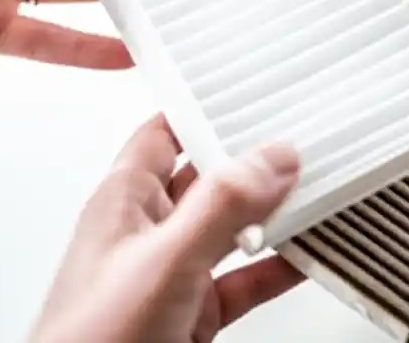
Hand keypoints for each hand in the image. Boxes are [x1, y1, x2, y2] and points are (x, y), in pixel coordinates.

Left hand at [31, 114, 303, 342]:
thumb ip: (219, 208)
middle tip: (303, 140)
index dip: (204, 109)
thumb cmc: (90, 341)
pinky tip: (306, 254)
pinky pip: (244, 279)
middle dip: (253, 161)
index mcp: (125, 202)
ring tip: (318, 189)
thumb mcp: (163, 261)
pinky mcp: (192, 313)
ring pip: (232, 229)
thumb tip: (271, 157)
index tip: (253, 90)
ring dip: (273, 214)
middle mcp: (148, 231)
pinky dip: (277, 267)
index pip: (165, 132)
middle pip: (209, 178)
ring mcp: (172, 273)